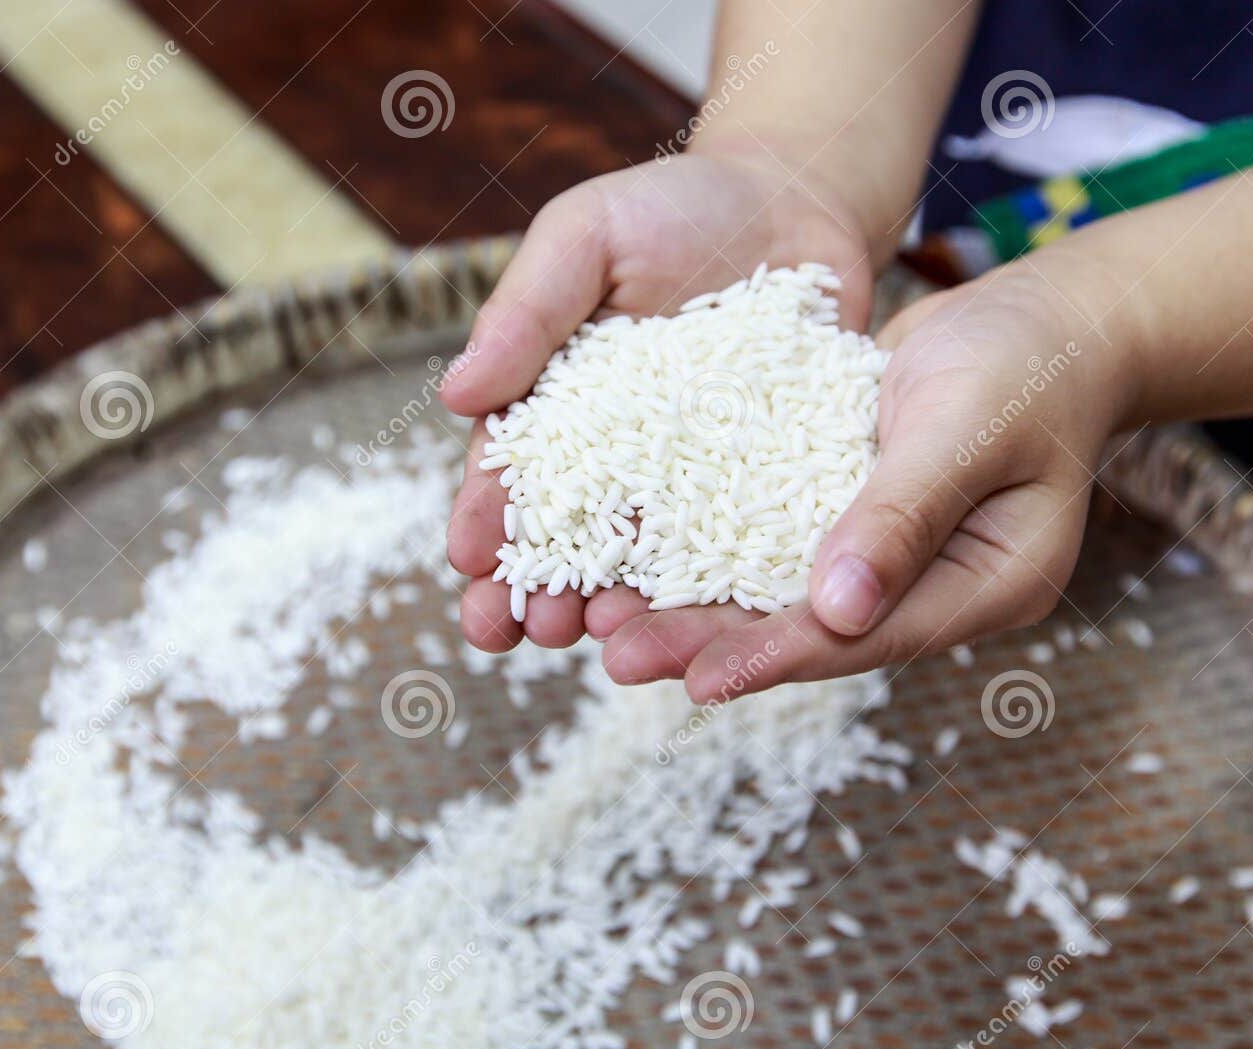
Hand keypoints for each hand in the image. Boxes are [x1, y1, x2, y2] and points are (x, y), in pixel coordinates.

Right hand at [441, 150, 875, 652]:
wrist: (798, 202)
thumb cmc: (677, 209)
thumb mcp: (585, 237)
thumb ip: (525, 311)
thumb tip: (455, 396)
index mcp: (557, 404)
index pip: (509, 474)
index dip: (484, 520)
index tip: (466, 562)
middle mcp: (616, 456)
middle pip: (564, 538)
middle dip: (528, 590)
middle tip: (508, 635)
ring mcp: (687, 479)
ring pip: (637, 560)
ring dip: (604, 606)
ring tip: (587, 641)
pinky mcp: (757, 487)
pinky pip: (728, 547)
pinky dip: (701, 590)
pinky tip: (685, 623)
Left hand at [593, 255, 1136, 701]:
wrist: (1046, 320)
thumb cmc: (1028, 360)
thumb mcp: (968, 425)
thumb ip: (903, 513)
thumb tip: (836, 611)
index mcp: (986, 587)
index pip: (869, 637)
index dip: (779, 656)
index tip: (697, 680)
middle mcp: (932, 590)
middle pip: (811, 631)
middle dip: (713, 645)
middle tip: (618, 661)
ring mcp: (892, 560)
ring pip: (780, 596)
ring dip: (695, 609)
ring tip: (605, 623)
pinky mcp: (851, 519)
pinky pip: (773, 547)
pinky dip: (708, 554)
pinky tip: (636, 557)